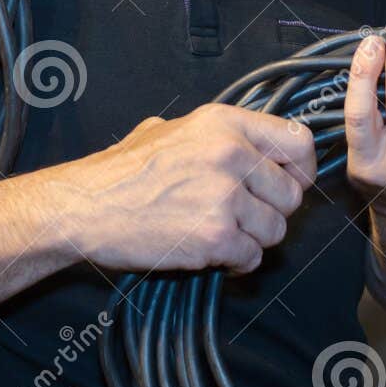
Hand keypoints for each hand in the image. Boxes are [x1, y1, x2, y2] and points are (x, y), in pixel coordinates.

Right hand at [62, 103, 315, 274]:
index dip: (300, 169)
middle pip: (291, 194)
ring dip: (253, 240)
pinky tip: (211, 255)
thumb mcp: (167, 129)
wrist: (85, 206)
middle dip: (271, 212)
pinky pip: (252, 258)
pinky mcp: (215, 237)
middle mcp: (231, 154)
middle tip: (243, 218)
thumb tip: (244, 144)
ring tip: (221, 236)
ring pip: (275, 230)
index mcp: (224, 123)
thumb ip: (212, 135)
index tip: (288, 183)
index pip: (298, 142)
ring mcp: (225, 196)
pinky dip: (236, 263)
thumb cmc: (121, 171)